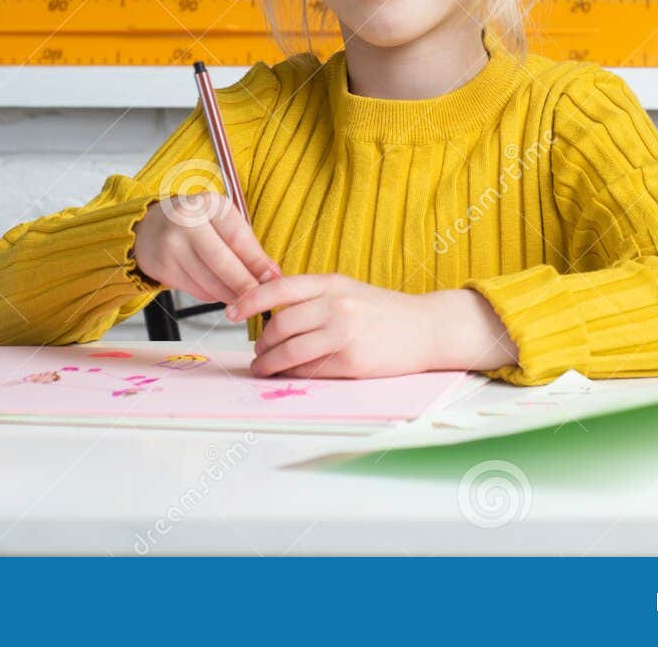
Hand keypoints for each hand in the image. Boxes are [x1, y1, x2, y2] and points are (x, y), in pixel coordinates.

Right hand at [131, 194, 282, 304]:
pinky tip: (218, 291)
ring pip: (210, 281)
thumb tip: (272, 274)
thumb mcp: (221, 222)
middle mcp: (187, 222)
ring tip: (243, 298)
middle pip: (223, 262)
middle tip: (261, 298)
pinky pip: (197, 290)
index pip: (238, 238)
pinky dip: (213, 296)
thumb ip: (246, 245)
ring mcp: (172, 245)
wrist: (148, 228)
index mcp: (209, 205)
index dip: (258, 262)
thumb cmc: (194, 224)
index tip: (273, 278)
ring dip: (231, 295)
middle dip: (246, 285)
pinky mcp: (163, 268)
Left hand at [224, 273, 440, 378]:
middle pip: (280, 326)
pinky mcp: (352, 363)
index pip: (279, 289)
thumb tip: (271, 309)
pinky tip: (291, 374)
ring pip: (290, 352)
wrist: (427, 329)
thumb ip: (313, 296)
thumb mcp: (348, 290)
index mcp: (332, 283)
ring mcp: (344, 335)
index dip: (249, 300)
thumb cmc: (384, 311)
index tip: (231, 311)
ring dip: (270, 363)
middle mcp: (337, 306)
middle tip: (257, 352)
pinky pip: (309, 371)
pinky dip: (293, 375)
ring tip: (265, 368)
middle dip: (261, 343)